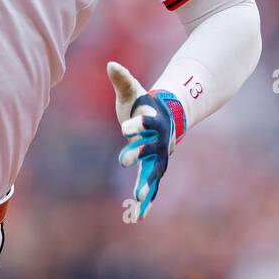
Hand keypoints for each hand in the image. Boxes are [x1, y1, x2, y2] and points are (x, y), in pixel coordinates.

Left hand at [107, 61, 181, 221]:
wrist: (167, 116)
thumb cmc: (144, 103)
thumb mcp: (133, 91)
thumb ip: (123, 79)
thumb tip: (111, 63)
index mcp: (151, 120)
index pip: (144, 122)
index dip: (136, 125)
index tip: (126, 128)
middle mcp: (158, 139)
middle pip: (148, 147)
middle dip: (137, 154)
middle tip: (123, 161)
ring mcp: (158, 154)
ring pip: (153, 171)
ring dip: (146, 184)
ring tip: (138, 199)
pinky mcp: (155, 166)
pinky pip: (152, 183)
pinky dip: (147, 198)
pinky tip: (140, 214)